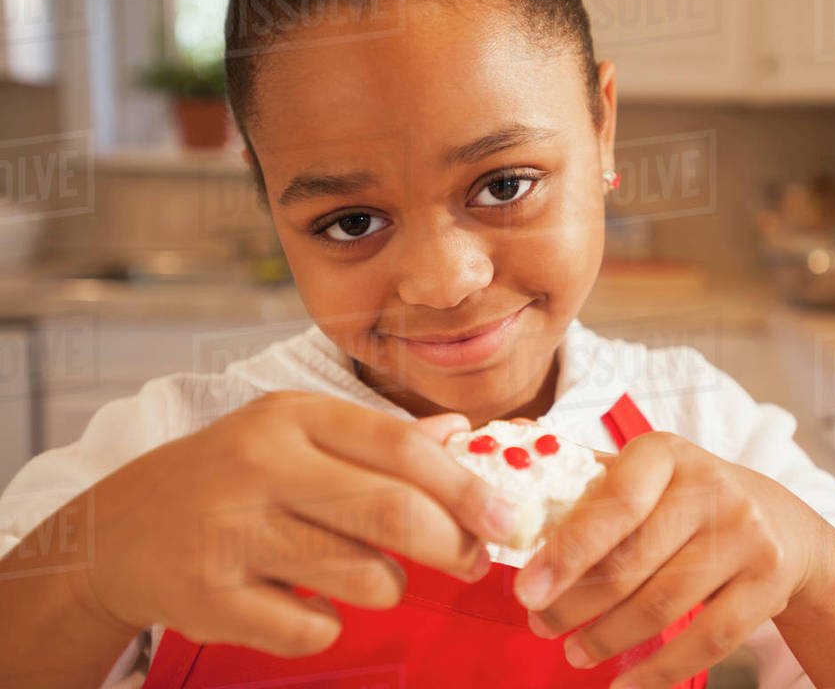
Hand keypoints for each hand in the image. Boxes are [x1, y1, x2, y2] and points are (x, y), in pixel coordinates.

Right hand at [84, 391, 517, 656]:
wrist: (115, 530)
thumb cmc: (230, 476)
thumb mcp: (297, 434)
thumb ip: (380, 440)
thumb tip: (462, 438)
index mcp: (294, 417)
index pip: (402, 448)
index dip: (466, 488)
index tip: (507, 518)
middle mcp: (262, 465)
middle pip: (390, 512)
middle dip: (452, 545)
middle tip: (473, 562)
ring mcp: (232, 532)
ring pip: (361, 576)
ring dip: (387, 586)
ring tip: (367, 573)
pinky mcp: (209, 597)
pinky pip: (311, 630)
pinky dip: (324, 626)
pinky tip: (298, 600)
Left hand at [513, 431, 819, 688]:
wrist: (783, 524)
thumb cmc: (689, 499)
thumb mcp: (647, 474)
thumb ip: (588, 483)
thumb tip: (512, 490)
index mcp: (665, 453)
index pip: (613, 504)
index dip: (566, 550)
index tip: (525, 589)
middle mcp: (711, 487)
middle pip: (631, 561)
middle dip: (574, 603)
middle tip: (539, 623)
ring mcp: (746, 535)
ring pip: (663, 604)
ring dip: (607, 638)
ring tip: (574, 651)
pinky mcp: (767, 582)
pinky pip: (706, 640)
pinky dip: (659, 670)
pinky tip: (625, 684)